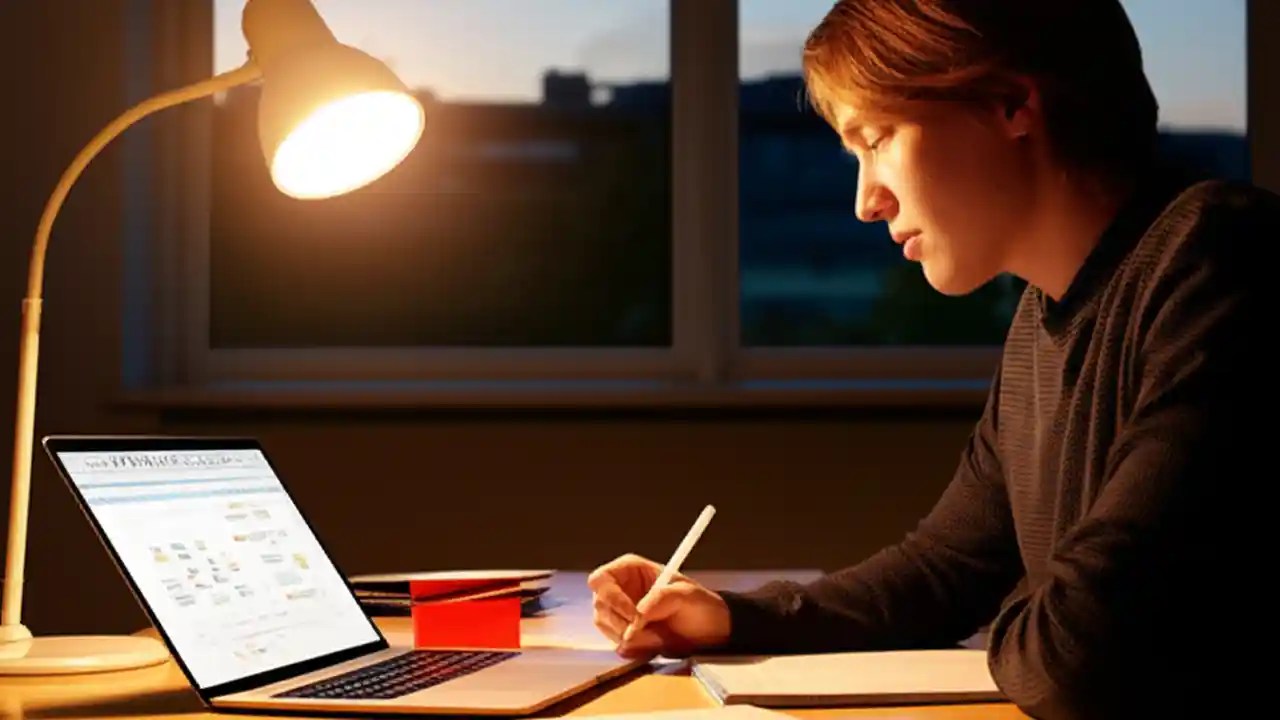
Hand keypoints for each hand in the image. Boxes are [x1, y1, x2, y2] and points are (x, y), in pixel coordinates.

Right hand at [587, 553, 730, 658]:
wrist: (712, 632)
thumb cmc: (701, 605)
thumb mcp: (686, 596)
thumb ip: (660, 600)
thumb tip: (636, 618)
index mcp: (631, 570)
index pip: (601, 579)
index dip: (611, 597)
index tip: (633, 615)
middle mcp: (621, 590)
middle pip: (600, 606)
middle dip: (621, 623)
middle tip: (647, 631)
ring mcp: (621, 614)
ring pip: (606, 627)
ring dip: (630, 638)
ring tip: (658, 637)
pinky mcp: (625, 635)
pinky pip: (617, 645)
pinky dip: (635, 649)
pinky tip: (655, 645)